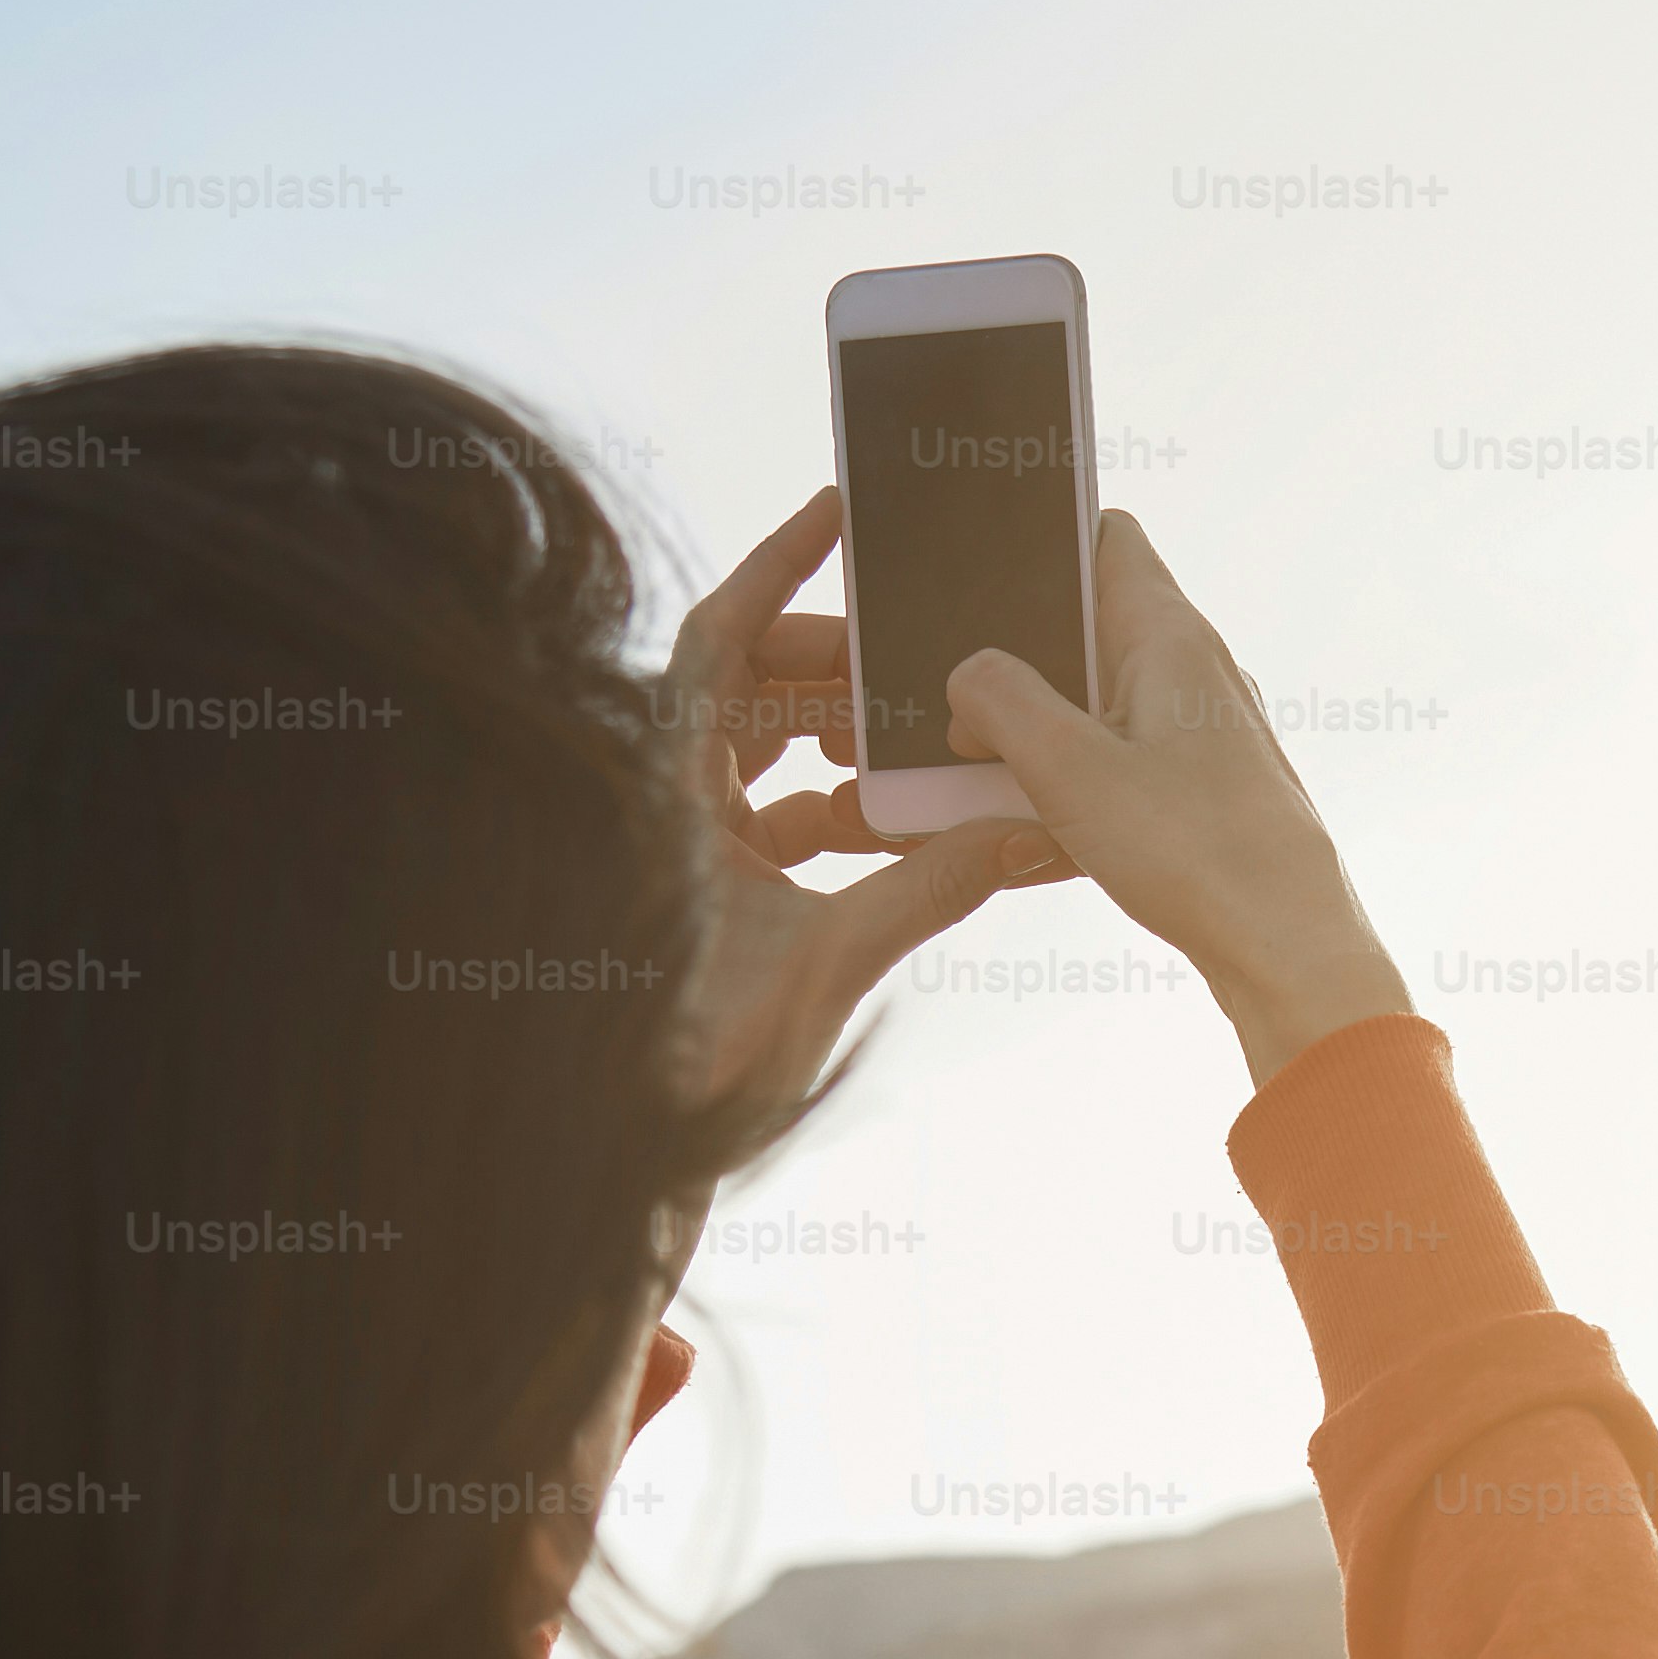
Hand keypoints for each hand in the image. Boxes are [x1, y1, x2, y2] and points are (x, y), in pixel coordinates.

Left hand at [657, 489, 1009, 1139]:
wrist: (645, 1146)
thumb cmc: (708, 1064)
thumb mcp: (831, 965)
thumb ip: (923, 891)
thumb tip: (1012, 834)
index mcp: (666, 797)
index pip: (715, 642)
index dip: (773, 565)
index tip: (838, 512)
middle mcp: (658, 801)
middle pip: (742, 679)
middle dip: (829, 656)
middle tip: (911, 650)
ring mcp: (674, 838)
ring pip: (752, 737)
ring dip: (829, 722)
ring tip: (908, 721)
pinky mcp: (697, 879)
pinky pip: (762, 798)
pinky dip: (822, 786)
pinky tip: (882, 802)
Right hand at [937, 511, 1412, 1084]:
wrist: (1290, 952)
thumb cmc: (1199, 853)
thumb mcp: (1069, 768)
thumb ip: (1002, 702)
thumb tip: (970, 677)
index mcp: (1169, 637)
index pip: (1104, 539)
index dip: (1039, 537)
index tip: (972, 558)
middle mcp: (1194, 674)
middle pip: (1088, 627)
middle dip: (1016, 652)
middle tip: (944, 683)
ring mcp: (1203, 737)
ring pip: (1097, 707)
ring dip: (1036, 731)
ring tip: (965, 763)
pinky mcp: (1202, 796)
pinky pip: (1117, 772)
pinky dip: (1068, 789)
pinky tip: (1021, 835)